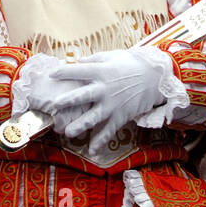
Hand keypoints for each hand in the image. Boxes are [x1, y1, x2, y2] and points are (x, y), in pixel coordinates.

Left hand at [44, 47, 174, 150]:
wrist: (154, 77)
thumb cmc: (130, 64)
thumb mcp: (111, 57)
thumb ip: (92, 60)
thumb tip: (75, 62)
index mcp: (101, 71)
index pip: (79, 70)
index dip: (64, 72)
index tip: (51, 74)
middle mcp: (105, 89)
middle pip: (84, 96)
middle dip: (69, 101)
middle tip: (56, 105)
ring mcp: (113, 104)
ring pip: (94, 117)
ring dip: (81, 125)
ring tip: (68, 133)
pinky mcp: (120, 116)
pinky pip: (109, 130)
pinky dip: (101, 141)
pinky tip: (92, 150)